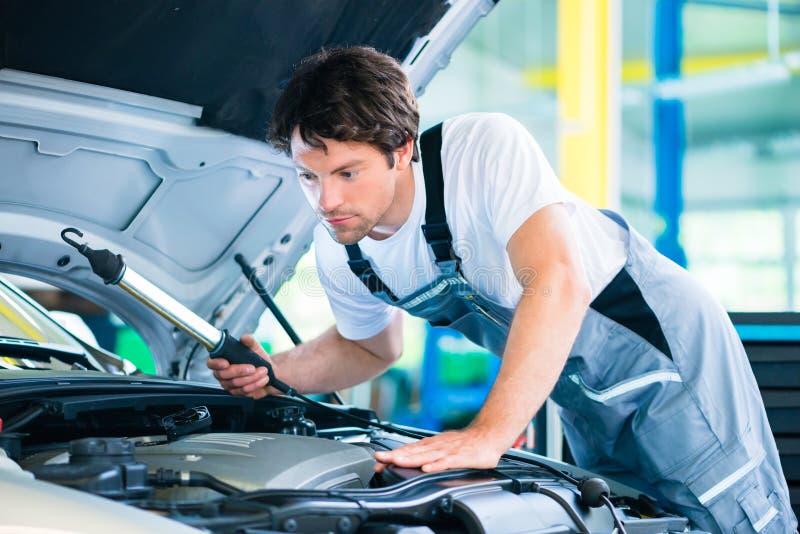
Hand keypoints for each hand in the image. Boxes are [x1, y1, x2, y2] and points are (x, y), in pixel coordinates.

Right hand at [206, 334, 278, 398]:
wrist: (269, 372)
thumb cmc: (258, 359)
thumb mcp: (255, 347)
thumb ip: (249, 340)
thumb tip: (244, 338)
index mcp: (222, 360)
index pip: (211, 363)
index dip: (217, 363)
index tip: (226, 363)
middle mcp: (223, 374)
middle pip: (223, 375)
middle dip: (240, 370)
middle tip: (252, 367)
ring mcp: (230, 385)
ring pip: (236, 383)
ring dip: (252, 377)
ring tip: (262, 371)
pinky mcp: (238, 393)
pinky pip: (244, 391)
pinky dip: (256, 384)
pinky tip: (262, 379)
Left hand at [373, 427, 506, 473]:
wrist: (489, 435)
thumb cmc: (466, 443)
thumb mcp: (444, 446)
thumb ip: (429, 453)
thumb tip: (414, 460)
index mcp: (432, 444)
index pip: (409, 449)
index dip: (393, 455)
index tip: (378, 460)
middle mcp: (437, 446)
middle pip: (413, 451)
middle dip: (394, 456)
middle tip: (379, 459)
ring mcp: (448, 451)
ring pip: (426, 455)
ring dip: (410, 459)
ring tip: (396, 461)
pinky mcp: (460, 457)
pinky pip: (446, 462)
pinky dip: (436, 464)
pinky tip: (427, 468)